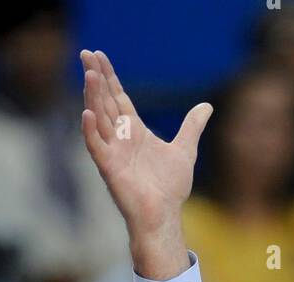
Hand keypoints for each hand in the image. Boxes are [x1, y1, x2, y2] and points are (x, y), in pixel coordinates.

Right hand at [79, 48, 211, 278]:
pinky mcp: (109, 168)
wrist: (165, 216)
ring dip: (93, 96)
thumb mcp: (185, 150)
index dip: (109, 77)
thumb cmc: (170, 188)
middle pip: (105, 101)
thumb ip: (192, 127)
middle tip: (86, 54)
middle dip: (96, 78)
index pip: (118, 97)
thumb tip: (207, 106)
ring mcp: (113, 152)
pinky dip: (90, 130)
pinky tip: (87, 113)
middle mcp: (120, 138)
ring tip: (89, 75)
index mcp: (134, 131)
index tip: (99, 55)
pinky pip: (96, 146)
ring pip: (98, 118)